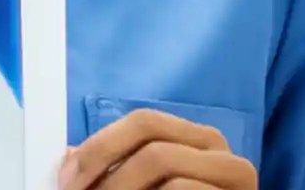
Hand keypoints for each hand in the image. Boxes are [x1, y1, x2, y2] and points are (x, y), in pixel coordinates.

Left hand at [58, 109, 257, 188]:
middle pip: (154, 145)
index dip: (99, 147)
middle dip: (107, 173)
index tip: (67, 180)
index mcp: (198, 140)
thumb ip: (115, 169)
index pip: (144, 121)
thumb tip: (68, 157)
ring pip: (166, 167)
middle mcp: (222, 154)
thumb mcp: (145, 186)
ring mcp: (237, 179)